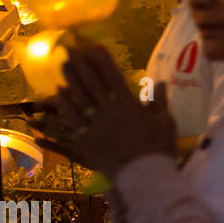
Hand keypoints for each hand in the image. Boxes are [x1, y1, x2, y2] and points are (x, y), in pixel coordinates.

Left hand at [31, 38, 175, 178]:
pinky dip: (64, 106)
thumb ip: (159, 101)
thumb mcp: (165, 122)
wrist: (145, 175)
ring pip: (78, 99)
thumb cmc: (159, 148)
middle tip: (70, 50)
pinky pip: (71, 120)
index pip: (113, 77)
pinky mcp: (87, 141)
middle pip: (91, 84)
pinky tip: (58, 95)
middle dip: (81, 65)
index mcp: (129, 106)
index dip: (103, 61)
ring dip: (70, 80)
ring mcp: (95, 126)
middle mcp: (109, 112)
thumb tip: (161, 82)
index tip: (94, 47)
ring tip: (63, 67)